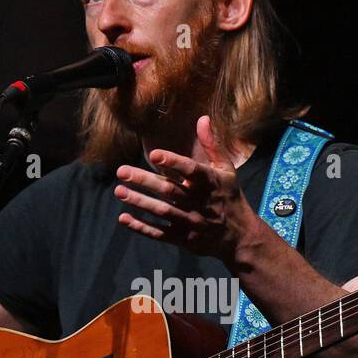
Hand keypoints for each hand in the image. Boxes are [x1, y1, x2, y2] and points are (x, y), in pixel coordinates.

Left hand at [114, 115, 259, 264]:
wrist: (239, 237)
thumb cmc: (229, 197)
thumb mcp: (226, 170)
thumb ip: (212, 145)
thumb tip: (203, 118)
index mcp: (210, 183)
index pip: (191, 170)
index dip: (173, 163)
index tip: (154, 155)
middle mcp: (199, 202)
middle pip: (169, 190)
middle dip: (144, 180)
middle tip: (121, 171)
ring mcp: (190, 222)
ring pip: (161, 211)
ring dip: (139, 201)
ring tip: (118, 191)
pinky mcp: (184, 239)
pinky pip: (160, 233)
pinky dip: (141, 227)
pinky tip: (124, 218)